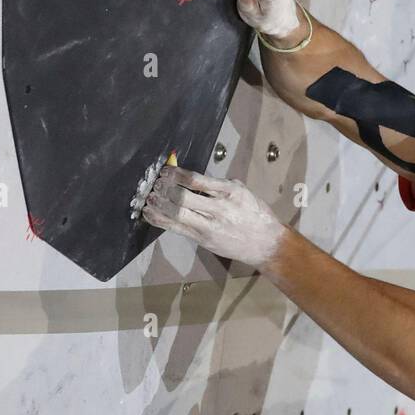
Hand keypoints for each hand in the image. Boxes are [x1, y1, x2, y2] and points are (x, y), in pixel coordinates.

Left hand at [142, 165, 287, 269]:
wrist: (266, 244)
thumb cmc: (255, 214)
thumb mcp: (241, 191)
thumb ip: (218, 185)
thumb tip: (192, 178)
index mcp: (229, 192)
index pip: (196, 180)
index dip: (176, 174)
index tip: (165, 170)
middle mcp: (218, 209)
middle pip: (183, 198)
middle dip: (164, 189)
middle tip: (154, 183)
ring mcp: (209, 227)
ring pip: (177, 215)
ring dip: (158, 205)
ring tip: (148, 197)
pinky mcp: (202, 240)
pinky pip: (177, 229)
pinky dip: (161, 220)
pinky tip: (150, 213)